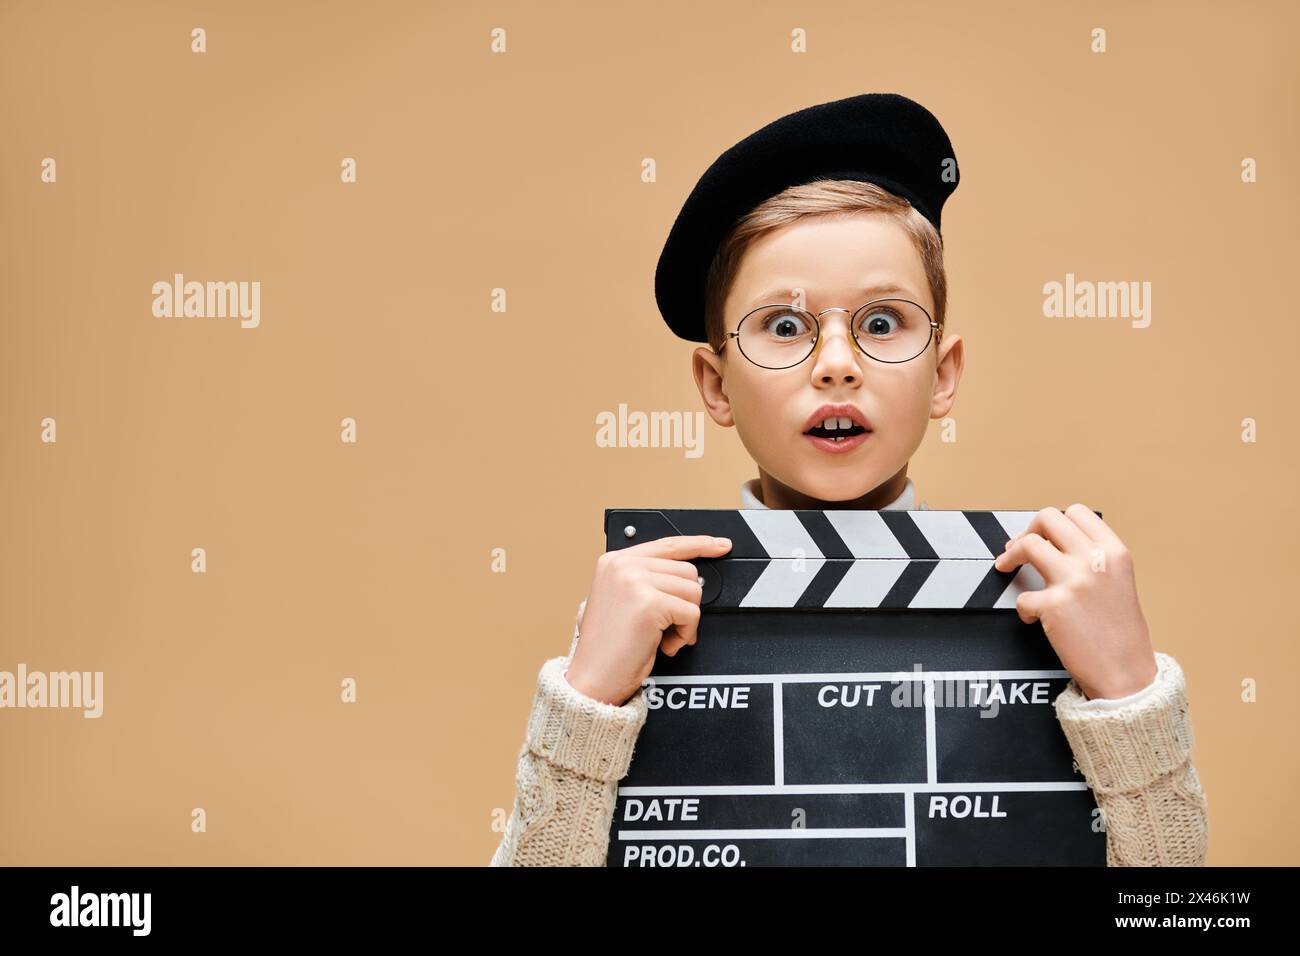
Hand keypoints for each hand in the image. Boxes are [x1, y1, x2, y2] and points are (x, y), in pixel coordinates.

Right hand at [565, 534, 732, 705]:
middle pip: (687, 570)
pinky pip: (691, 613)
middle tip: (667, 626)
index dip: (699, 544)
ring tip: (663, 636)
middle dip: (686, 603)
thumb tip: (689, 578)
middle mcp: (622, 566)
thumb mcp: (623, 602)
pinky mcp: (649, 603)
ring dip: (686, 620)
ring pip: (693, 590)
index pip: (667, 544)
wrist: (593, 678)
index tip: (721, 545)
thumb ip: (649, 581)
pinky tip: (664, 644)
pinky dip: (685, 634)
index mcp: (614, 561)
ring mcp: (634, 581)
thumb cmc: (608, 648)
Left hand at [992, 505, 1157, 700]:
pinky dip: (1023, 608)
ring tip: (1006, 568)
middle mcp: (1095, 560)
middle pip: (1048, 518)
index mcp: (1114, 552)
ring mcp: (1074, 581)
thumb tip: (1055, 544)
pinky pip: (1022, 596)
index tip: (1042, 535)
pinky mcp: (1054, 606)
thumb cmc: (1121, 634)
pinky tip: (1035, 618)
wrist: (1128, 675)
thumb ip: (1094, 559)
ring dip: (1010, 556)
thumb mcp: (1119, 582)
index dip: (1053, 523)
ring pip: (1027, 544)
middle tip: (1018, 548)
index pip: (1076, 513)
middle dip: (1027, 530)